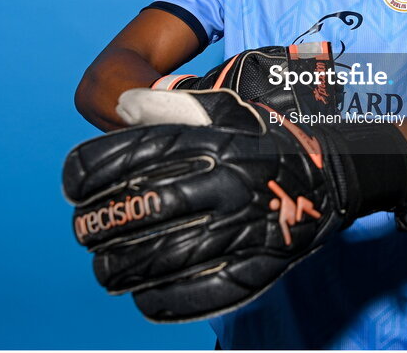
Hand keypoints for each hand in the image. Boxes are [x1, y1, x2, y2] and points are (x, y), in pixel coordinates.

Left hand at [63, 88, 354, 321]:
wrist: (332, 179)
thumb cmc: (263, 144)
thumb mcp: (226, 113)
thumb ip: (173, 110)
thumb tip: (121, 105)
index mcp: (214, 142)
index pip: (132, 156)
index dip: (90, 174)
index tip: (74, 188)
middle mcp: (227, 183)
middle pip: (139, 210)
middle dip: (96, 225)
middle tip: (84, 231)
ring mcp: (243, 228)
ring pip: (160, 257)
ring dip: (117, 268)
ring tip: (104, 268)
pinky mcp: (256, 269)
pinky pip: (195, 294)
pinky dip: (157, 301)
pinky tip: (141, 296)